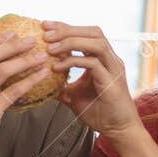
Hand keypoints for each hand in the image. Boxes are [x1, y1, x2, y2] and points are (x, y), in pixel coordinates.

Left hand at [42, 22, 142, 139]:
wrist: (117, 130)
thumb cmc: (99, 112)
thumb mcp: (73, 95)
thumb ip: (60, 84)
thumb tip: (40, 80)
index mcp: (103, 59)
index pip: (86, 34)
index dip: (66, 27)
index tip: (44, 25)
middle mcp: (111, 60)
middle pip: (93, 32)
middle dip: (68, 29)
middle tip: (45, 32)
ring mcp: (113, 69)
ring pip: (96, 43)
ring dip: (71, 42)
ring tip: (50, 47)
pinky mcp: (112, 81)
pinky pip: (93, 63)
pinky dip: (74, 61)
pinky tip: (57, 66)